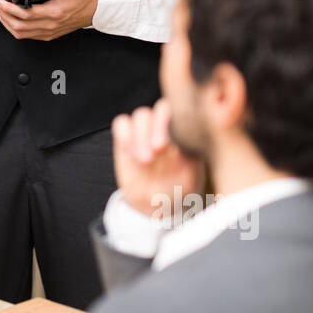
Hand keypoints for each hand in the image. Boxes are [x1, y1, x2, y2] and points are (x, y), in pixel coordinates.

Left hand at [0, 0, 97, 40]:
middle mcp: (50, 25)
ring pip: (20, 32)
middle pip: (19, 24)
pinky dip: (14, 28)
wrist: (95, 10)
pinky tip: (9, 19)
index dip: (9, 7)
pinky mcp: (47, 35)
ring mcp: (48, 32)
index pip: (26, 13)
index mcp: (55, 12)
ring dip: (6, 21)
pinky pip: (26, 35)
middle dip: (3, 13)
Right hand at [112, 99, 203, 221]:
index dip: (176, 123)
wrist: (157, 204)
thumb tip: (187, 147)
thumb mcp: (191, 179)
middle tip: (157, 151)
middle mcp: (165, 128)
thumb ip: (191, 160)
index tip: (170, 144)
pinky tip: (130, 153)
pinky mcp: (126, 139)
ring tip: (144, 160)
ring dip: (141, 135)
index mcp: (185, 133)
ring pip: (141, 114)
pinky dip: (124, 134)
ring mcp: (145, 131)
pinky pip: (121, 123)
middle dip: (158, 128)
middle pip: (161, 109)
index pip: (182, 112)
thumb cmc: (179, 191)